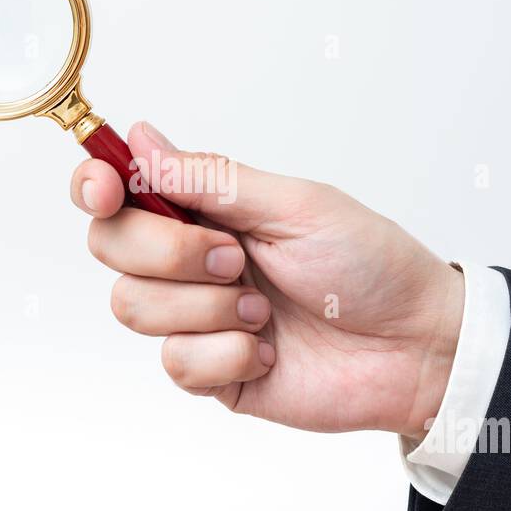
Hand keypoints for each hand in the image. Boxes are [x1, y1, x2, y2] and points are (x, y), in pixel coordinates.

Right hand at [70, 122, 464, 439]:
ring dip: (207, 307)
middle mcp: (189, 261)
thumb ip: (212, 179)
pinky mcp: (208, 373)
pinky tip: (270, 352)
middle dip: (170, 251)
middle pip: (110, 246)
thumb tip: (142, 137)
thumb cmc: (370, 266)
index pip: (118, 191)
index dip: (95, 186)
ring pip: (133, 307)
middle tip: (236, 259)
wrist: (415, 347)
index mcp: (207, 209)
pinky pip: (175, 362)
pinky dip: (229, 355)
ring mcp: (195, 319)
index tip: (106, 189)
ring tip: (264, 310)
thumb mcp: (295, 206)